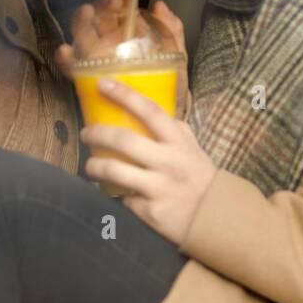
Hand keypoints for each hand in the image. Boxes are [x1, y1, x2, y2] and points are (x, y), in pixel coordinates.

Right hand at [55, 0, 189, 103]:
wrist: (163, 119)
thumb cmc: (168, 86)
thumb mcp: (176, 57)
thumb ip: (172, 31)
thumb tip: (161, 5)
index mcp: (130, 35)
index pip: (121, 8)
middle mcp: (111, 44)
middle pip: (101, 17)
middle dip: (104, 4)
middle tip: (114, 0)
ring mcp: (98, 60)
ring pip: (83, 35)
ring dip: (82, 21)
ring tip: (88, 13)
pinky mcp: (88, 80)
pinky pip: (72, 68)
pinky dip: (66, 60)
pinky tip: (66, 51)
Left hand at [80, 76, 216, 245]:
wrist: (217, 218)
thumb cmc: (200, 179)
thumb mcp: (193, 150)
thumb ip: (175, 131)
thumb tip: (150, 112)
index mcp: (179, 143)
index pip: (151, 111)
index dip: (125, 95)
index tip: (102, 83)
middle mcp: (169, 163)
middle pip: (124, 140)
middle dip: (98, 134)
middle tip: (86, 133)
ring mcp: (160, 188)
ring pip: (115, 172)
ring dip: (94, 167)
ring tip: (89, 167)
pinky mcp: (151, 213)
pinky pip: (124, 201)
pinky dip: (117, 197)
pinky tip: (115, 195)